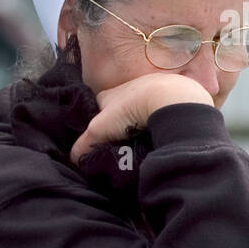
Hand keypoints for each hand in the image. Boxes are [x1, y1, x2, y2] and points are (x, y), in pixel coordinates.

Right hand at [71, 73, 212, 164]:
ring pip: (143, 110)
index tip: (99, 140)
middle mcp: (130, 87)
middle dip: (120, 125)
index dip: (95, 123)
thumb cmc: (129, 110)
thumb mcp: (98, 130)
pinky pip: (162, 111)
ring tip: (142, 142)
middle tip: (121, 144)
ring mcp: (153, 89)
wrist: (170, 100)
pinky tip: (160, 133)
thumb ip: (83, 145)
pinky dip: (160, 121)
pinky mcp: (174, 96)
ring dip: (142, 122)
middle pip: (120, 110)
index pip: (96, 108)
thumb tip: (74, 159)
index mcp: (109, 93)